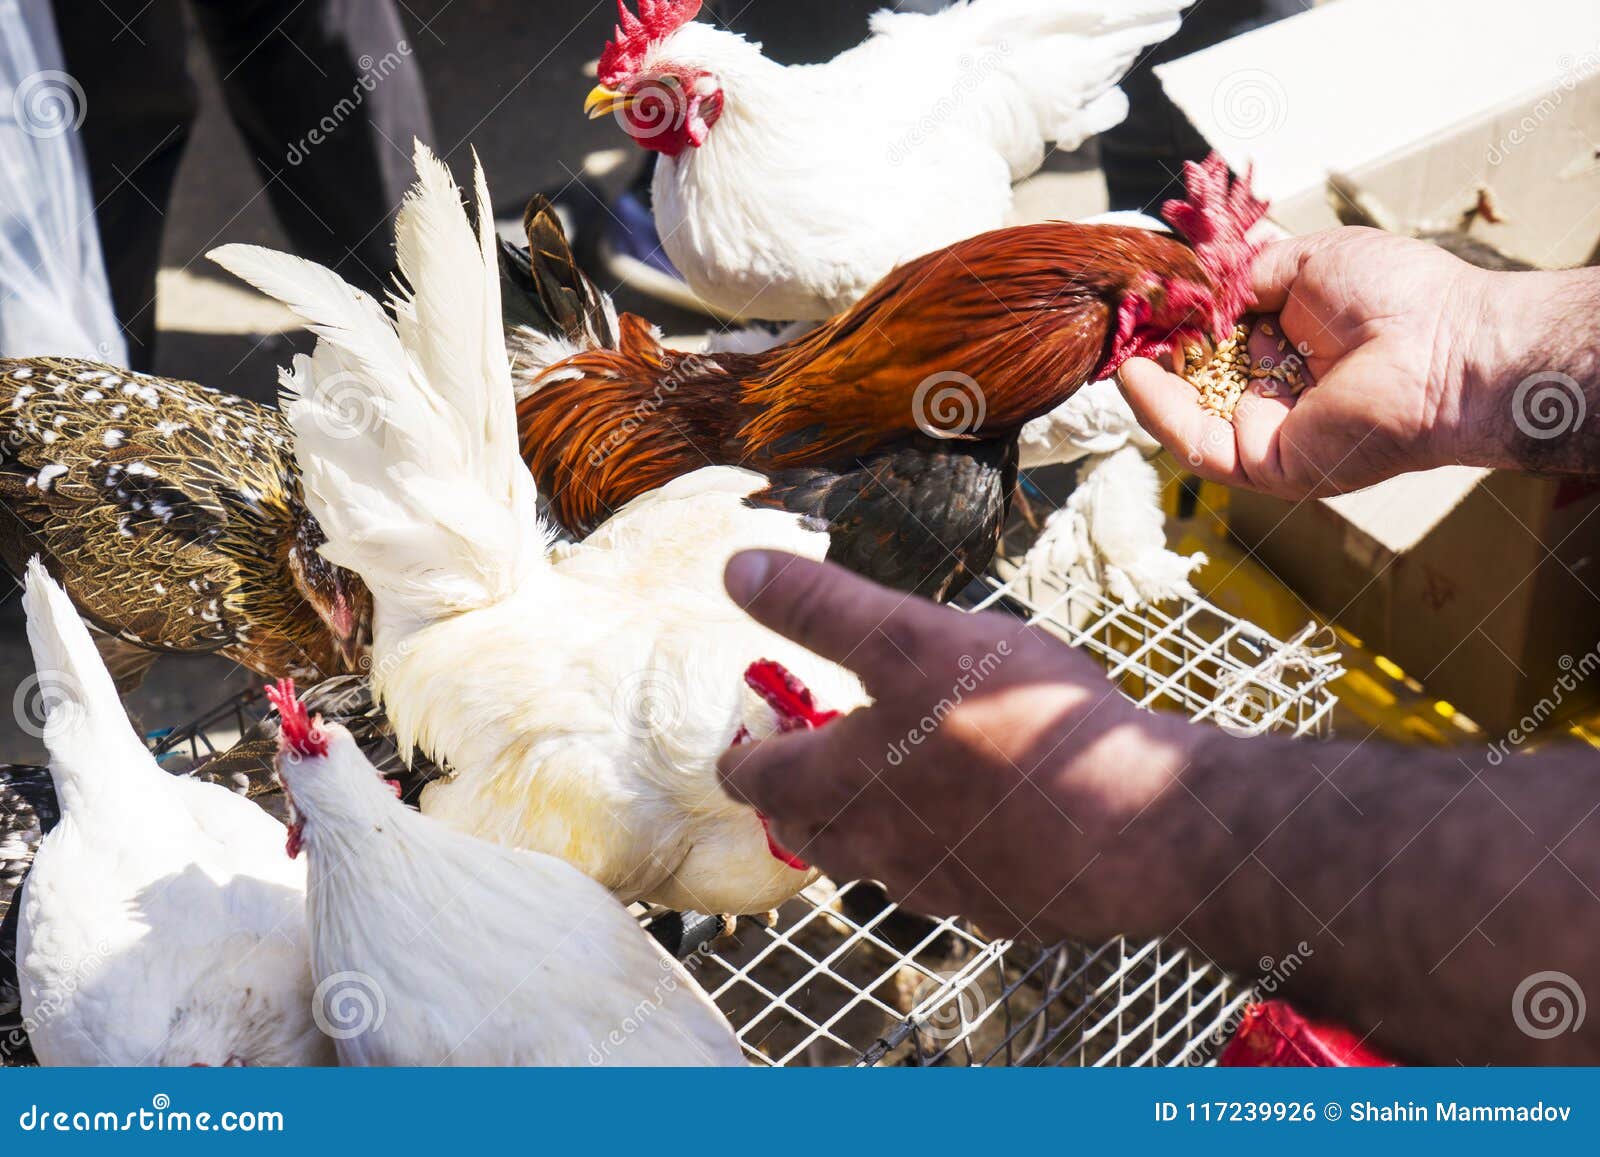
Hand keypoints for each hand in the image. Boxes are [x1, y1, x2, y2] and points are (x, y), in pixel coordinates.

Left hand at [716, 550, 1193, 943]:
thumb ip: (821, 606)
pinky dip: (940, 851)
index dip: (743, 757)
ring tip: (888, 787)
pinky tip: (976, 821)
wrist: (1140, 822)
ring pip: (875, 863)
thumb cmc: (1021, 723)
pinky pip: (948, 881)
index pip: (757, 779)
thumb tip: (738, 568)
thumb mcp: (910, 637)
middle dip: (797, 798)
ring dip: (865, 828)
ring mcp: (941, 889)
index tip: (745, 744)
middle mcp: (876, 850)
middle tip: (809, 763)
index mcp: (839, 786)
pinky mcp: (1001, 907)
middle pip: (809, 832)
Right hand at [1118, 227, 1494, 498]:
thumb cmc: (1401, 296)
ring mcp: (1269, 432)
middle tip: (1118, 320)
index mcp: (1291, 348)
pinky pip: (1198, 445)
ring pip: (1186, 415)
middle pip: (1193, 380)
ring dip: (1146, 382)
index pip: (1215, 341)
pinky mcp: (1267, 465)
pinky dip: (1160, 412)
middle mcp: (1276, 394)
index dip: (1176, 320)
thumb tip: (1192, 284)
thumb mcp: (1307, 260)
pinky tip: (1136, 374)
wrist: (1449, 345)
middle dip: (1153, 350)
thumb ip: (1245, 275)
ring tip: (1117, 344)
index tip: (1142, 296)